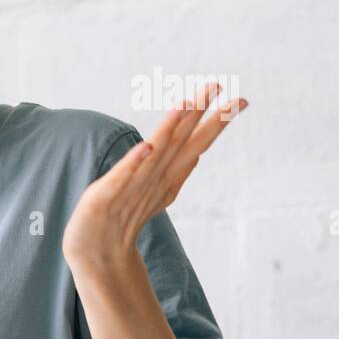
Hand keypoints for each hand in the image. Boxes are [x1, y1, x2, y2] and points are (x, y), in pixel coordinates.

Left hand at [62, 82, 248, 268]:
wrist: (99, 253)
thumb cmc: (124, 220)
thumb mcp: (155, 193)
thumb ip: (175, 174)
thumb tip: (197, 156)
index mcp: (167, 176)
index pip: (196, 144)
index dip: (217, 122)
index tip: (240, 100)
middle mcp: (155, 178)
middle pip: (182, 142)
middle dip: (201, 114)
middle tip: (219, 86)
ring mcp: (132, 186)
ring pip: (157, 151)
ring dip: (172, 127)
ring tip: (188, 101)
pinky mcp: (107, 195)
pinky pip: (123, 176)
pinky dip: (136, 161)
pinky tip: (147, 145)